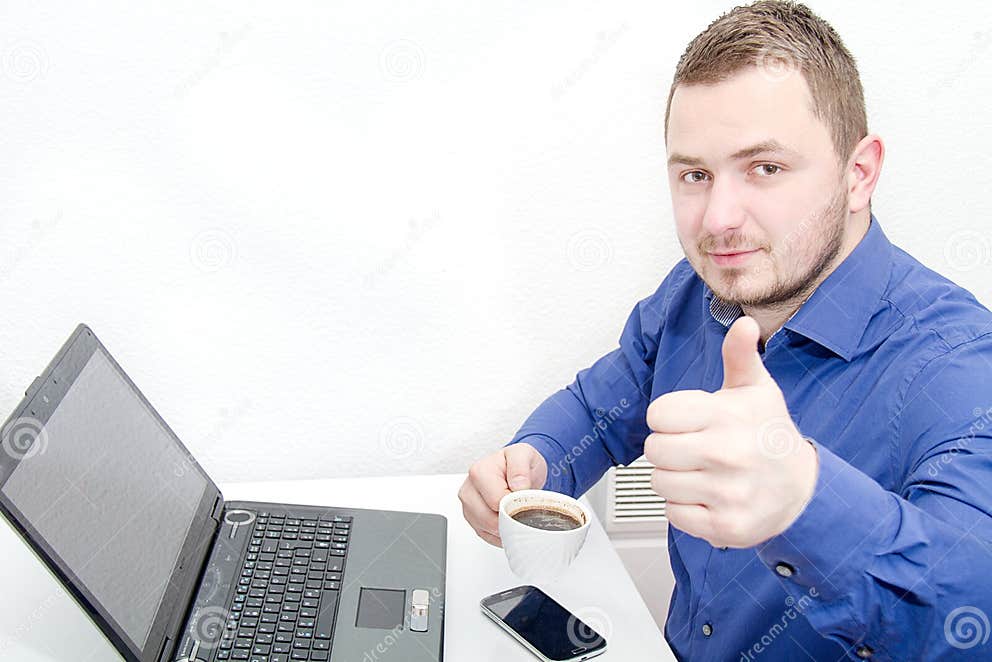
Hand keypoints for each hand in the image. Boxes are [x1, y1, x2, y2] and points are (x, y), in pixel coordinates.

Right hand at [458, 443, 547, 546]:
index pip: (496, 502)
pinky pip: (487, 536)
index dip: (515, 504)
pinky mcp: (473, 520)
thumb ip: (520, 468)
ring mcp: (469, 507)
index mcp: (479, 472)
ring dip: (506, 526)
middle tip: (523, 506)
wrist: (517, 469)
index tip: (524, 498)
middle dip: (510, 518)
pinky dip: (502, 533)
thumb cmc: (519, 462)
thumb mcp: (524, 454)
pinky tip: (510, 521)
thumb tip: (517, 486)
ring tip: (517, 512)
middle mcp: (469, 490)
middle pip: (489, 519)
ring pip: (488, 530)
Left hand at [645, 316, 817, 547]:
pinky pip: (674, 515)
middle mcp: (727, 454)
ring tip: (701, 472)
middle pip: (653, 451)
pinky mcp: (725, 527)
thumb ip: (740, 355)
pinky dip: (685, 508)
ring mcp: (726, 493)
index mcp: (726, 416)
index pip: (658, 415)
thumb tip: (744, 324)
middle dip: (667, 449)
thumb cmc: (769, 435)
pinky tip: (707, 496)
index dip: (667, 418)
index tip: (686, 422)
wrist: (804, 490)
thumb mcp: (756, 390)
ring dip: (674, 479)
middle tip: (691, 448)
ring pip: (660, 483)